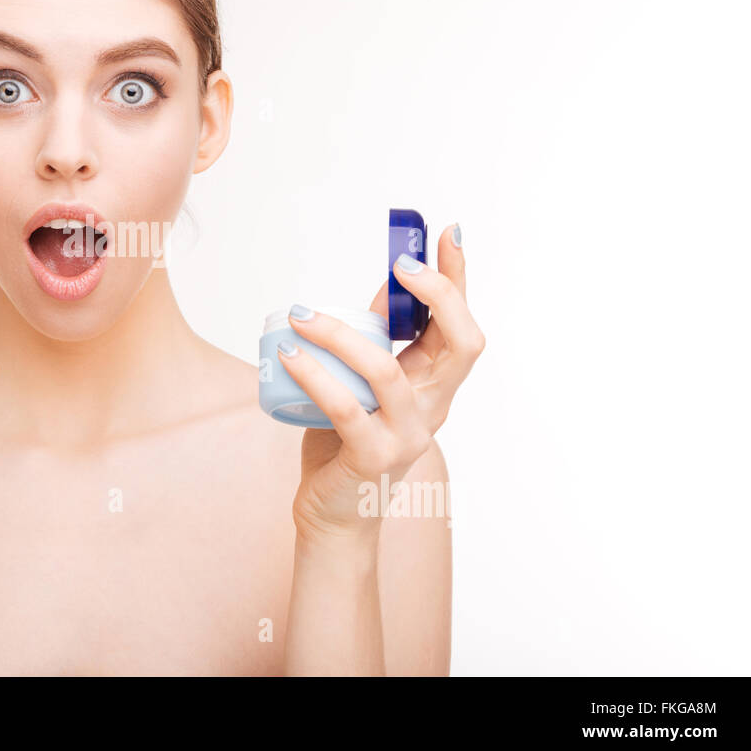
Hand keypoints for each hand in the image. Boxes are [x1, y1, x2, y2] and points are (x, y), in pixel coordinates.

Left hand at [282, 223, 484, 538]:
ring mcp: (406, 435)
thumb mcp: (367, 385)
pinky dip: (314, 374)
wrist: (336, 516)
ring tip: (302, 316)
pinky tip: (288, 353)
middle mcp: (432, 409)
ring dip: (341, 335)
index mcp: (434, 386)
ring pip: (387, 371)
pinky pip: (344, 408)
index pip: (462, 325)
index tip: (448, 234)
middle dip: (438, 295)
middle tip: (400, 264)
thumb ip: (377, 343)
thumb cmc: (347, 444)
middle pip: (461, 344)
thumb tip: (387, 287)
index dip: (459, 279)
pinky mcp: (371, 457)